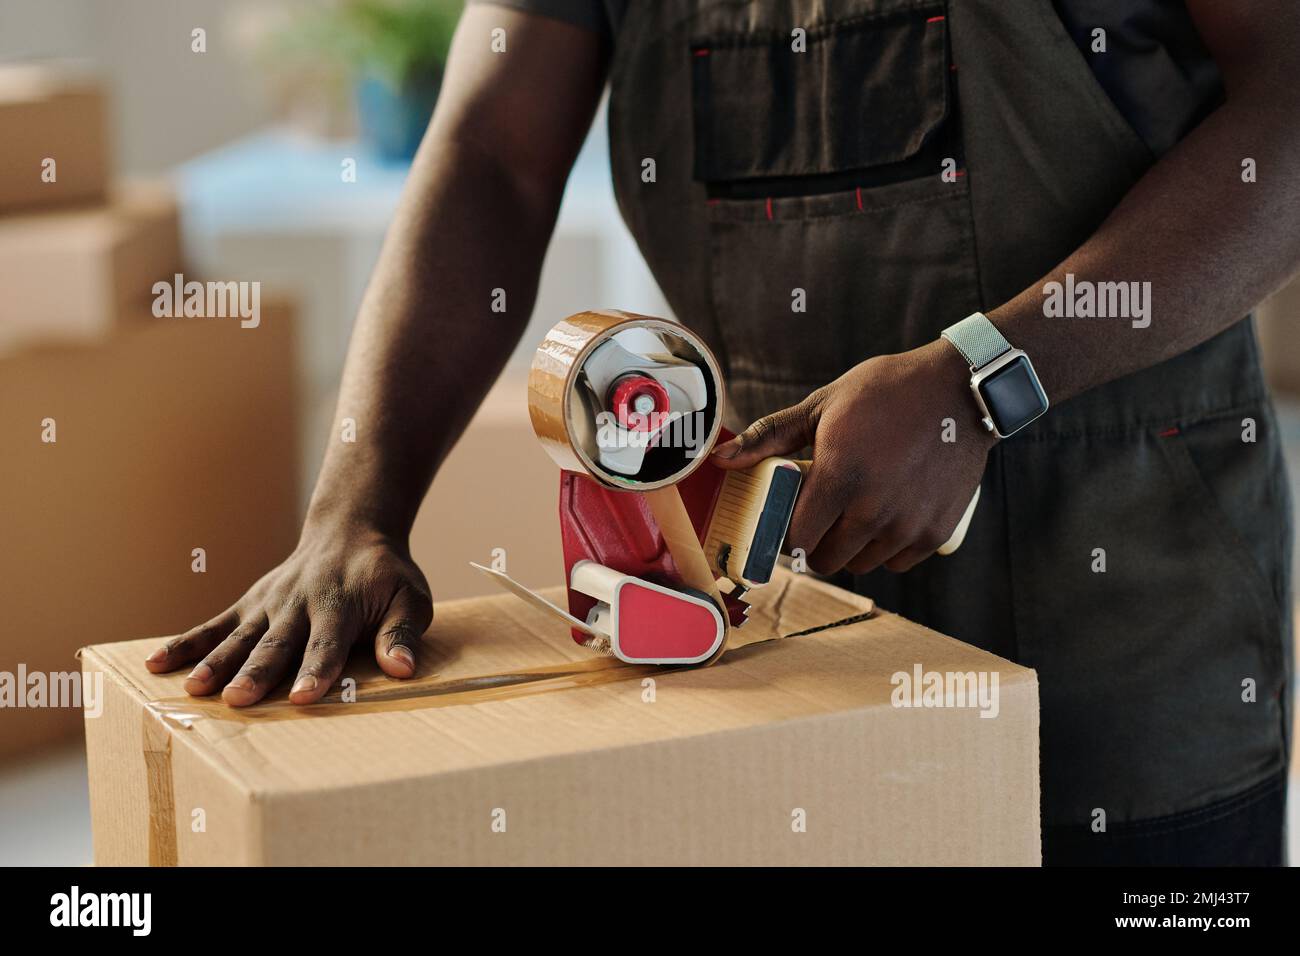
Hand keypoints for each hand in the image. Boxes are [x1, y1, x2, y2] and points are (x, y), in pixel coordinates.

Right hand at [144, 524, 432, 705]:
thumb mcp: (410, 598)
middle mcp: (298, 604)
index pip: (327, 643)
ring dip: (217, 662)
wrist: (350, 532)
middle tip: (238, 700)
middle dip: (257, 672)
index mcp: (340, 605)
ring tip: (194, 689)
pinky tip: (157, 664)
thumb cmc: (385, 575)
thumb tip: (403, 668)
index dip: (316, 670)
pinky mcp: (249, 604)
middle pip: (276, 644)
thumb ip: (402, 633)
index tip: (302, 697)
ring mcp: (268, 604)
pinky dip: (186, 642)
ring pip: (240, 636)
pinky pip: (214, 624)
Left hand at [711, 340, 995, 574]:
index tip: (789, 515)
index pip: (796, 539)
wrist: (960, 389)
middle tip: (822, 512)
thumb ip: (769, 436)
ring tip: (856, 508)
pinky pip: (896, 562)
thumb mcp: (822, 404)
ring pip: (861, 565)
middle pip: (826, 560)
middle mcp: (874, 509)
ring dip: (851, 546)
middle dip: (816, 541)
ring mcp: (908, 524)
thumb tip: (721, 459)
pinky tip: (886, 515)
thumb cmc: (886, 391)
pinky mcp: (936, 532)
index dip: (786, 532)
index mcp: (840, 476)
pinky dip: (886, 549)